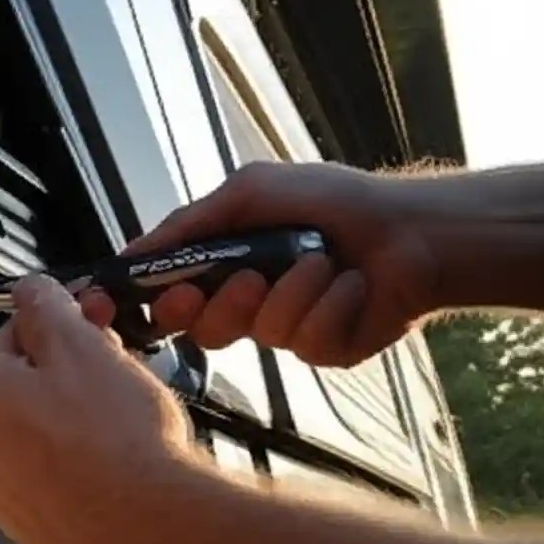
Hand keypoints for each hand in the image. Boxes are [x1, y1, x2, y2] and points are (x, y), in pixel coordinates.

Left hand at [0, 274, 200, 543]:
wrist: (151, 536)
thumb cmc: (116, 440)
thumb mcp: (80, 344)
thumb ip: (46, 305)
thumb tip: (31, 288)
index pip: (13, 335)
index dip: (62, 324)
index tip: (95, 325)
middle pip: (27, 387)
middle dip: (73, 373)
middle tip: (120, 373)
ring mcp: (7, 497)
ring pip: (45, 435)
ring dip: (81, 420)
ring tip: (127, 425)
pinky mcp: (41, 531)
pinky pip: (62, 480)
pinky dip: (88, 467)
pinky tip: (122, 467)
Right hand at [88, 161, 441, 367]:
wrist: (412, 229)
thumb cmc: (334, 201)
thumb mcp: (251, 192)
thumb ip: (189, 224)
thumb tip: (131, 253)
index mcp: (226, 264)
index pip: (172, 297)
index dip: (158, 303)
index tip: (161, 295)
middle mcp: (250, 301)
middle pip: (203, 329)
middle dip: (222, 303)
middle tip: (247, 279)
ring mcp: (286, 329)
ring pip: (260, 332)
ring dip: (295, 289)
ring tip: (324, 260)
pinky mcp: (324, 350)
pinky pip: (307, 341)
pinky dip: (331, 304)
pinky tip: (353, 284)